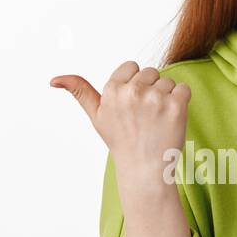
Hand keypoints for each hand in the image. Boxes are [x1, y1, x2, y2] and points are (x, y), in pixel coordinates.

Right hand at [52, 61, 193, 236]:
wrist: (144, 169)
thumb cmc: (121, 141)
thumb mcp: (96, 116)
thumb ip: (79, 91)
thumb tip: (53, 80)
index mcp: (112, 90)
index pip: (131, 67)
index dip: (134, 84)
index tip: (132, 105)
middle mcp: (132, 92)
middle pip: (151, 72)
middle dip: (150, 89)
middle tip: (145, 116)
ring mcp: (155, 98)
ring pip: (168, 81)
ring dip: (166, 97)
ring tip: (156, 120)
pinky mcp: (176, 106)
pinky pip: (184, 89)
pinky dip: (181, 102)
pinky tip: (170, 119)